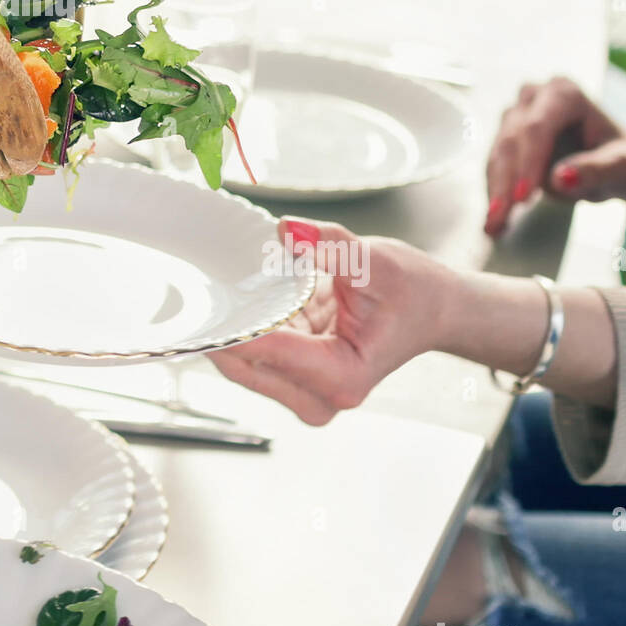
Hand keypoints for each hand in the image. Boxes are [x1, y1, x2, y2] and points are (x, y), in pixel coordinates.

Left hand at [207, 218, 453, 424]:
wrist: (433, 309)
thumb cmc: (412, 292)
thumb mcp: (374, 260)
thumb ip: (328, 244)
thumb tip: (288, 231)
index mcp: (342, 376)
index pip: (269, 352)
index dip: (232, 327)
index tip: (199, 301)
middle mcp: (321, 394)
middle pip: (244, 366)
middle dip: (221, 327)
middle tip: (192, 285)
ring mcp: (305, 389)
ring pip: (241, 361)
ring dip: (232, 324)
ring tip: (220, 282)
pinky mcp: (295, 375)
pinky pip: (252, 351)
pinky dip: (245, 322)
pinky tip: (243, 293)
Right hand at [483, 77, 625, 233]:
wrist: (616, 163)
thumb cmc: (623, 158)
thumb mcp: (622, 165)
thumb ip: (595, 170)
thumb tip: (560, 179)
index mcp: (564, 94)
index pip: (537, 127)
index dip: (528, 163)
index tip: (524, 198)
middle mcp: (533, 98)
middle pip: (511, 141)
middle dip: (505, 183)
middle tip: (501, 218)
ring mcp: (516, 116)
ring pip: (497, 155)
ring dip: (495, 191)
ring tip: (494, 224)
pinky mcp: (505, 137)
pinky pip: (495, 167)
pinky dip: (495, 194)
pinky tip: (495, 218)